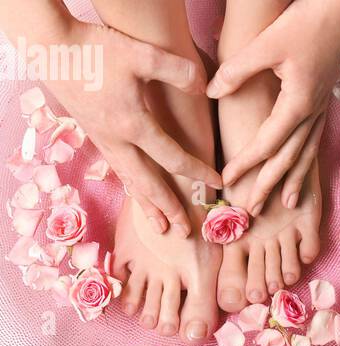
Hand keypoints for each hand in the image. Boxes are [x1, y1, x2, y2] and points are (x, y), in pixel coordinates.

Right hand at [35, 20, 221, 234]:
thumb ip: (174, 69)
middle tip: (185, 232)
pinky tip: (136, 193)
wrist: (49, 45)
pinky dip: (131, 186)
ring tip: (160, 227)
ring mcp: (103, 139)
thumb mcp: (139, 54)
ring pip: (130, 180)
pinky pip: (117, 169)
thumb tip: (204, 85)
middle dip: (168, 209)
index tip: (217, 183)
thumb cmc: (95, 48)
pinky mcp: (93, 134)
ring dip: (147, 205)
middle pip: (148, 184)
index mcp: (132, 125)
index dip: (197, 171)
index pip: (173, 158)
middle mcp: (117, 140)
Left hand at [209, 0, 339, 211]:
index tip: (227, 180)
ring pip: (305, 155)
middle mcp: (312, 114)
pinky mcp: (324, 103)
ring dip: (294, 181)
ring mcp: (321, 110)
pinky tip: (301, 170)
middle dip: (268, 186)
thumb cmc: (303, 23)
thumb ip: (238, 70)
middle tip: (253, 209)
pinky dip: (306, 162)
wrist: (339, 12)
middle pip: (288, 160)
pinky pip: (313, 142)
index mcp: (298, 104)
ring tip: (285, 202)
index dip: (246, 164)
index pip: (267, 144)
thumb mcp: (266, 45)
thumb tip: (211, 91)